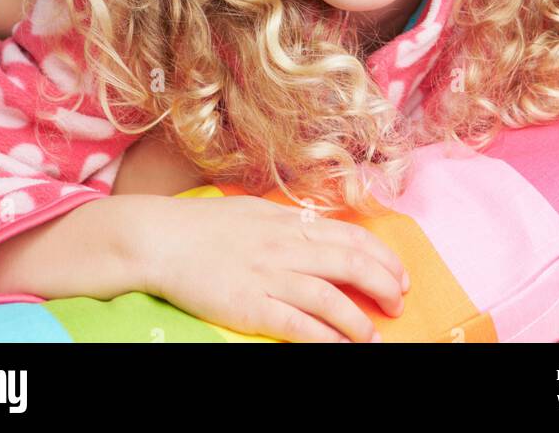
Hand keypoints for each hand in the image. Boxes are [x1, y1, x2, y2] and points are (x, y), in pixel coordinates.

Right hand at [138, 192, 408, 342]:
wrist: (159, 237)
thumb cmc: (203, 226)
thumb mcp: (253, 211)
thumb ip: (286, 222)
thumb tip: (316, 227)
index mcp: (287, 221)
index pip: (351, 236)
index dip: (382, 255)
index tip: (399, 273)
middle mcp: (285, 246)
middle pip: (350, 263)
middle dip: (383, 284)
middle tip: (398, 302)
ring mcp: (268, 276)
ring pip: (329, 296)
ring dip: (359, 320)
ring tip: (376, 336)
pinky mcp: (250, 305)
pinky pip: (296, 323)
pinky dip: (324, 336)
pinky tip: (342, 347)